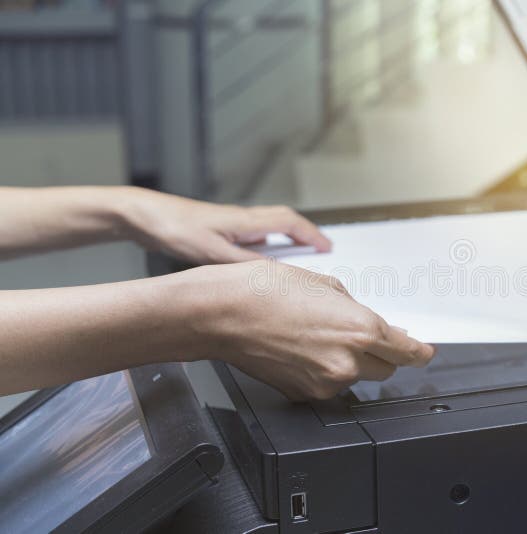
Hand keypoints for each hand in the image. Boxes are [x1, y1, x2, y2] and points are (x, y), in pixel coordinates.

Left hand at [122, 188, 330, 263]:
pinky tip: (260, 259)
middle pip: (285, 219)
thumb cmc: (174, 228)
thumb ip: (244, 263)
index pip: (290, 223)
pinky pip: (254, 233)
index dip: (312, 235)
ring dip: (288, 237)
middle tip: (321, 248)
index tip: (327, 247)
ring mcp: (232, 223)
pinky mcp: (220, 229)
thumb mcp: (213, 253)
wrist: (145, 217)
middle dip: (306, 234)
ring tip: (298, 255)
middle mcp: (242, 219)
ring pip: (270, 225)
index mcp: (245, 221)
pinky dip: (268, 243)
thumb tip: (271, 273)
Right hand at [186, 260, 435, 399]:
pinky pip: (328, 385)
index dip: (420, 352)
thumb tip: (371, 324)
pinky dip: (325, 371)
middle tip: (358, 335)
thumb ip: (357, 309)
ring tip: (317, 336)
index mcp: (360, 328)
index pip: (407, 351)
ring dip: (349, 361)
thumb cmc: (266, 291)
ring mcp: (326, 382)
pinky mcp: (304, 394)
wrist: (223, 313)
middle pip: (386, 368)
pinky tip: (303, 349)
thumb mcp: (326, 285)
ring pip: (356, 377)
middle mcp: (347, 361)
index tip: (425, 352)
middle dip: (380, 353)